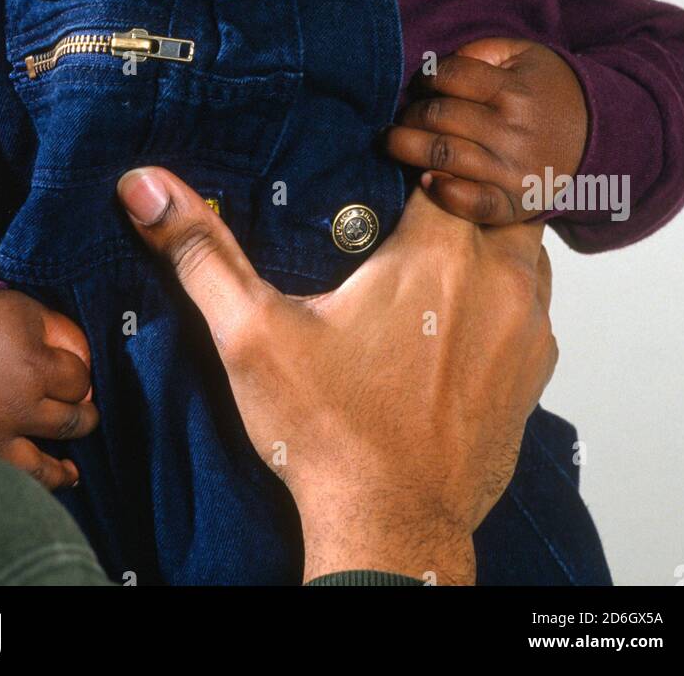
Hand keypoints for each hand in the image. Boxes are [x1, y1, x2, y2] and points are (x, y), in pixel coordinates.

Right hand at [0, 289, 98, 489]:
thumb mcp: (26, 310)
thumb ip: (64, 334)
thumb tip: (89, 369)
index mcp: (33, 365)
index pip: (80, 382)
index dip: (77, 375)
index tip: (66, 371)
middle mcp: (16, 407)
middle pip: (71, 422)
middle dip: (82, 416)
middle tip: (81, 412)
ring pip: (45, 467)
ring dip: (64, 468)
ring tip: (72, 468)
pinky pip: (12, 483)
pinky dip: (33, 487)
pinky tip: (51, 483)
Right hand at [119, 167, 556, 584]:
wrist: (392, 533)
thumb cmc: (330, 437)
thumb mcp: (252, 336)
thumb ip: (204, 252)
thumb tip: (148, 187)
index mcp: (438, 255)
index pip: (446, 161)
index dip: (418, 150)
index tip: (387, 158)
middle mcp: (499, 282)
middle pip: (497, 196)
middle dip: (462, 188)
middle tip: (414, 200)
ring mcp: (526, 331)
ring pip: (526, 247)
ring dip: (491, 238)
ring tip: (439, 250)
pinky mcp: (534, 376)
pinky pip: (536, 307)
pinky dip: (507, 294)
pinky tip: (462, 313)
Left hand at [384, 37, 588, 224]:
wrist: (597, 136)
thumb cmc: (548, 92)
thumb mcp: (524, 57)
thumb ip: (480, 52)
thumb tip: (436, 68)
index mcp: (513, 90)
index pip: (447, 77)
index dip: (424, 79)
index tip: (420, 86)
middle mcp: (511, 130)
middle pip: (437, 117)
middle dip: (409, 114)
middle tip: (406, 115)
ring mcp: (512, 170)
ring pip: (442, 156)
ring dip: (406, 148)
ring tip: (394, 142)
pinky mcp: (513, 203)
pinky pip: (472, 204)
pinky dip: (443, 194)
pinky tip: (426, 181)